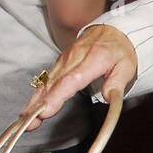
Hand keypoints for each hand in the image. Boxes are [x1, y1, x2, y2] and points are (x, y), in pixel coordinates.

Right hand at [22, 25, 137, 128]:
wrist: (112, 30)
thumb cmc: (120, 50)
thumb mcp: (127, 66)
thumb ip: (116, 83)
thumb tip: (106, 98)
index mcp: (93, 59)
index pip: (71, 80)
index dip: (57, 96)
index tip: (46, 111)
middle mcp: (74, 58)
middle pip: (53, 83)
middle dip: (39, 103)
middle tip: (29, 122)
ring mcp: (65, 59)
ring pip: (46, 81)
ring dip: (34, 100)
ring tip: (25, 119)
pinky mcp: (60, 62)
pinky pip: (46, 78)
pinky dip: (37, 93)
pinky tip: (29, 107)